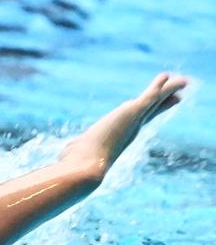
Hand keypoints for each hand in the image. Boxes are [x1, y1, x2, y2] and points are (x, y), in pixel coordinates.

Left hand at [60, 73, 188, 174]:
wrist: (87, 168)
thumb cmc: (78, 165)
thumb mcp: (76, 153)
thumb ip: (74, 151)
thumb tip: (63, 156)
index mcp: (121, 137)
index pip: (138, 123)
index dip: (148, 114)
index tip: (155, 109)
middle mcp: (131, 129)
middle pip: (152, 112)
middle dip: (165, 103)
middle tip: (179, 95)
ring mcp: (134, 121)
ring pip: (155, 102)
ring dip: (168, 90)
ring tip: (182, 81)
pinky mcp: (133, 112)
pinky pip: (150, 96)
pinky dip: (159, 86)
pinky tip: (165, 76)